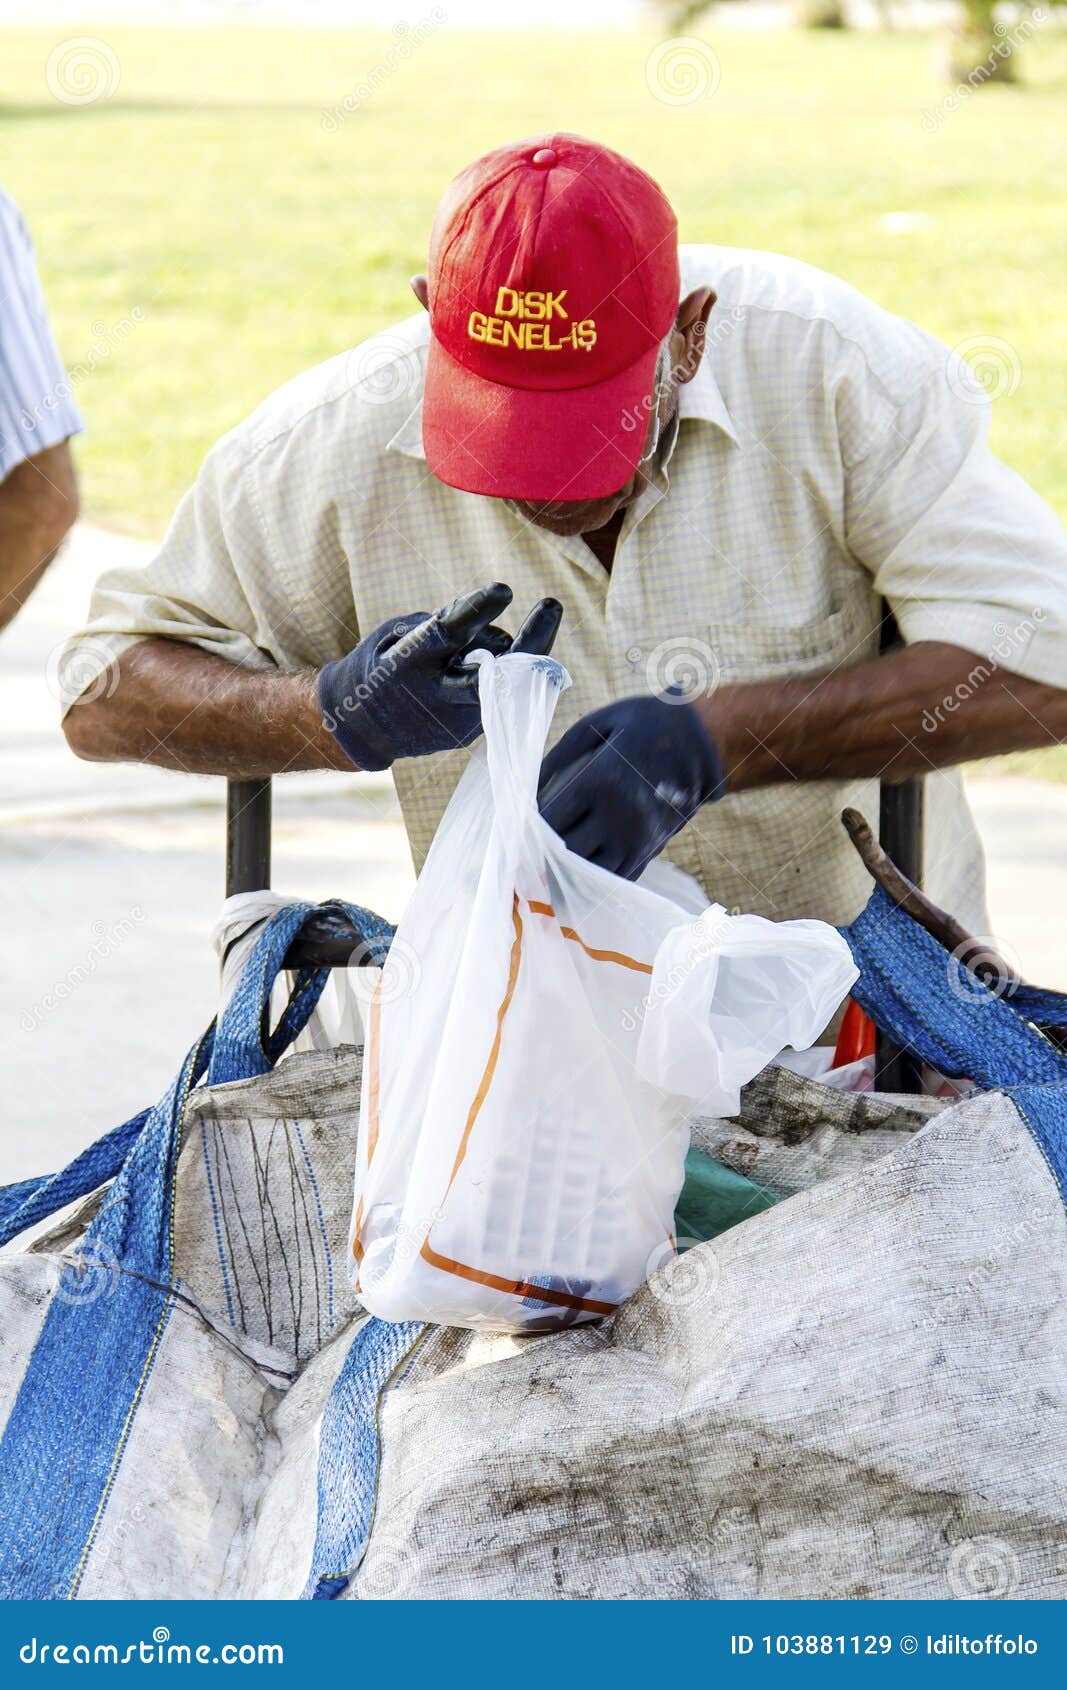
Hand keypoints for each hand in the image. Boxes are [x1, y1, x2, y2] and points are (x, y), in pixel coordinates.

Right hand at [318, 583, 561, 769]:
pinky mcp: (468, 735)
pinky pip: (499, 696)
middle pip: (495, 670)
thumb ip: (441, 624)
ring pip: (505, 680)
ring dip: (509, 654)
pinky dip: (499, 676)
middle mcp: (437, 694)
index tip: (504, 590)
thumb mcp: (397, 635)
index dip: (477, 611)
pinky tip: (484, 666)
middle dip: (529, 641)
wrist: (360, 727)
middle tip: (551, 607)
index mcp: (408, 662)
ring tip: (489, 643)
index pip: (448, 633)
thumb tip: (490, 618)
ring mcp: (457, 720)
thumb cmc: (382, 666)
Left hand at [538, 692, 724, 879]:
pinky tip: (575, 879)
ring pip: (589, 873)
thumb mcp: (599, 724)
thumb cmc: (647, 724)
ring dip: (563, 877)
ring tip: (541, 877)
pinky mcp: (651, 850)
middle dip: (539, 859)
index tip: (512, 832)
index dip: (526, 830)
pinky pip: (616, 877)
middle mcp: (618, 817)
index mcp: (600, 781)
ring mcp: (637, 838)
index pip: (550, 819)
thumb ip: (560, 754)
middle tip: (520, 860)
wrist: (706, 742)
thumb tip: (527, 786)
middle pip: (565, 852)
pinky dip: (592, 882)